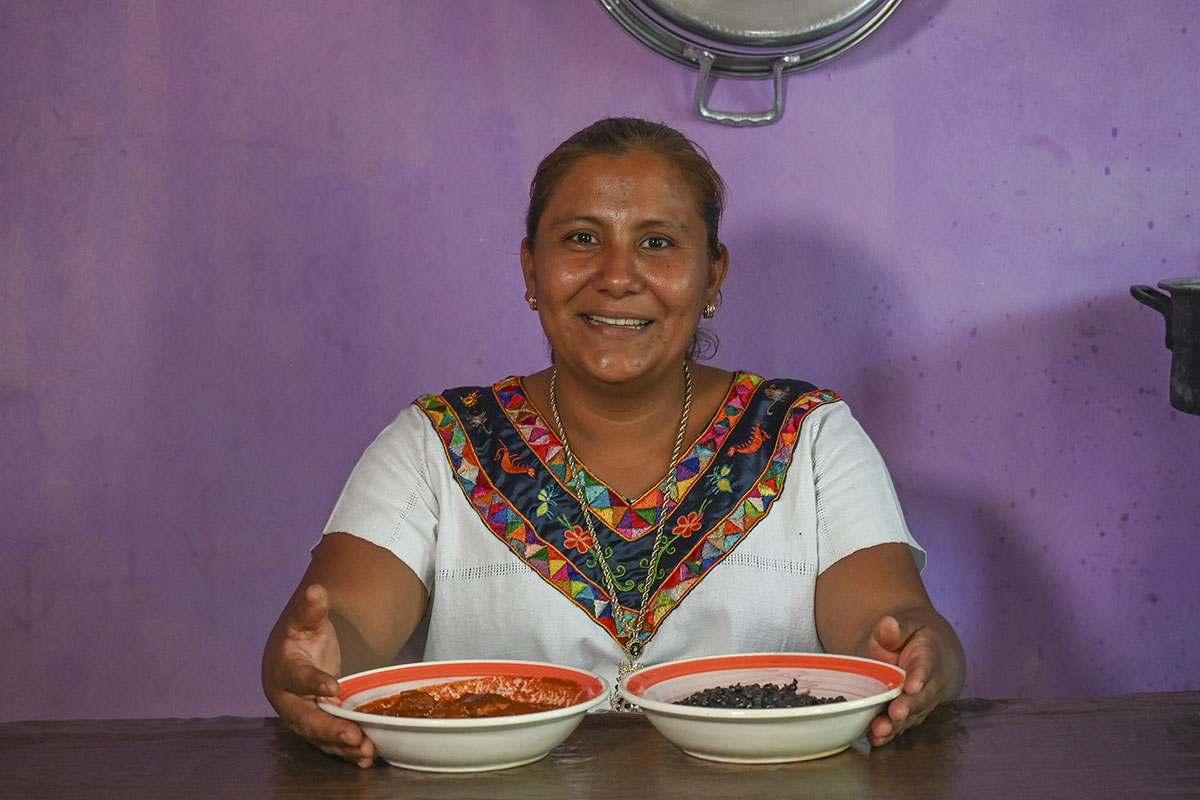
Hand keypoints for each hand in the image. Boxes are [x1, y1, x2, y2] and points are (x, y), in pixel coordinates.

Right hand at [261, 583, 375, 767]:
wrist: (291, 656)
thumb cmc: (300, 637)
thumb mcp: (306, 620)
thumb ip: (312, 609)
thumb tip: (316, 590)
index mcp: (283, 670)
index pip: (297, 677)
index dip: (313, 682)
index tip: (332, 688)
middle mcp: (289, 700)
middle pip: (306, 718)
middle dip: (329, 729)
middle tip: (353, 736)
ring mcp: (302, 717)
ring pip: (319, 737)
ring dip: (341, 746)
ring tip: (366, 752)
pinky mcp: (316, 728)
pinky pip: (329, 743)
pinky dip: (346, 752)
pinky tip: (367, 759)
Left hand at [865, 612, 962, 746]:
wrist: (931, 654)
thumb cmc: (914, 638)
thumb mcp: (905, 625)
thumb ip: (895, 627)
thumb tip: (887, 624)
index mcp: (930, 656)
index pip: (926, 667)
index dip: (919, 677)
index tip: (912, 685)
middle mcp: (930, 684)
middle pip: (921, 698)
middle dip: (908, 707)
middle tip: (896, 713)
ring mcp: (922, 701)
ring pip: (911, 716)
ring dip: (897, 725)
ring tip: (880, 730)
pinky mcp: (912, 713)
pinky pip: (902, 724)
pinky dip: (890, 733)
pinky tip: (875, 739)